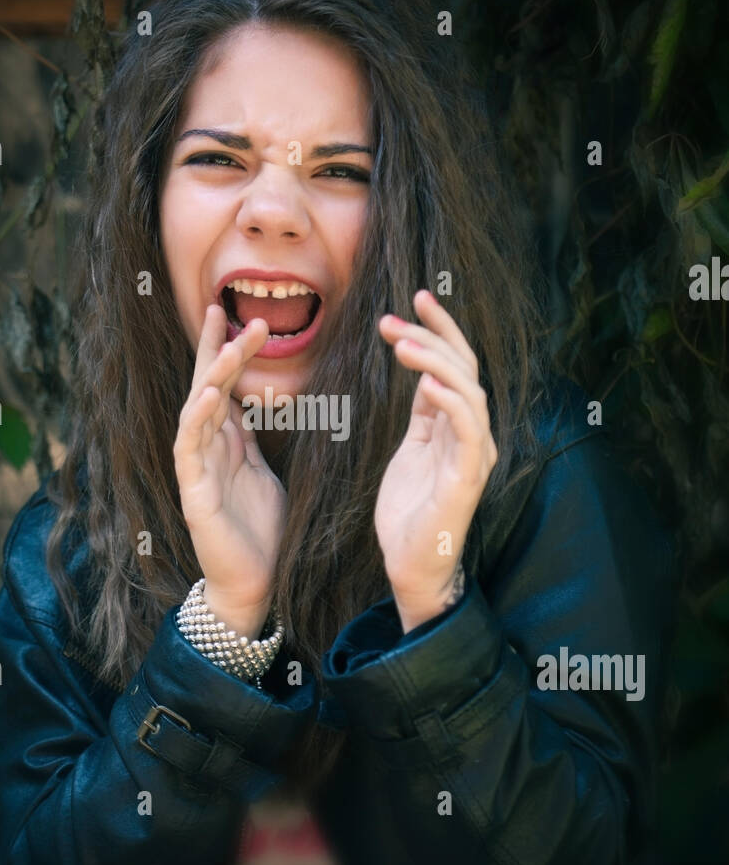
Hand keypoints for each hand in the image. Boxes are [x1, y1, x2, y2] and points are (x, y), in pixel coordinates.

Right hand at [173, 305, 285, 637]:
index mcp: (226, 444)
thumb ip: (255, 441)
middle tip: (225, 310)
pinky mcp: (193, 493)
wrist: (254, 584)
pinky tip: (207, 396)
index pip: (224, 387)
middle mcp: (206, 449)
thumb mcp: (265, 474)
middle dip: (215, 349)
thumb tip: (259, 403)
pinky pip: (189, 448)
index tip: (242, 318)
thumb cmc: (261, 532)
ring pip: (196, 410)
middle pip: (206, 388)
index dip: (230, 351)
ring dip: (210, 376)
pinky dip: (197, 419)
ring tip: (228, 345)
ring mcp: (196, 469)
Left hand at [375, 290, 497, 632]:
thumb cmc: (410, 514)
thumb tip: (423, 374)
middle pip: (465, 369)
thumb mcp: (411, 451)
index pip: (457, 365)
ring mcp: (474, 455)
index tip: (416, 297)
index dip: (440, 329)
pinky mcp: (467, 478)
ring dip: (434, 363)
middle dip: (431, 337)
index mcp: (458, 426)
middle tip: (391, 320)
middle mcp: (473, 435)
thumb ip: (423, 415)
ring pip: (467, 392)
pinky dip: (451, 403)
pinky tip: (426, 385)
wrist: (412, 567)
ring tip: (401, 344)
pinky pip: (468, 431)